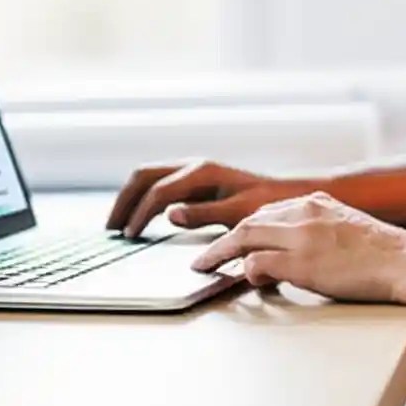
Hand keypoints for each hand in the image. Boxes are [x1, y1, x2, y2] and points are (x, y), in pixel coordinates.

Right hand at [105, 159, 322, 237]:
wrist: (296, 196)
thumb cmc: (273, 206)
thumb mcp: (240, 214)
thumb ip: (204, 214)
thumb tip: (170, 214)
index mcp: (202, 173)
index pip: (159, 193)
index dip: (141, 215)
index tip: (129, 237)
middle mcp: (196, 168)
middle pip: (144, 176)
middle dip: (124, 201)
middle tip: (109, 228)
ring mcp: (197, 173)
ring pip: (150, 177)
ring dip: (131, 198)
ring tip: (119, 223)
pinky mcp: (200, 183)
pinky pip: (162, 185)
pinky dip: (145, 198)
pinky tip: (144, 218)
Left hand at [191, 192, 405, 302]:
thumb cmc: (386, 254)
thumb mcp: (349, 228)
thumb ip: (322, 231)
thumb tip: (305, 251)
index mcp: (318, 202)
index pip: (268, 210)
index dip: (246, 227)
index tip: (233, 239)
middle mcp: (306, 212)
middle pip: (250, 220)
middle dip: (223, 238)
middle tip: (204, 255)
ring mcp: (302, 236)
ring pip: (245, 236)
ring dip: (220, 253)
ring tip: (205, 266)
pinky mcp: (302, 261)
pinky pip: (258, 263)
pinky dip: (246, 271)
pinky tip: (244, 280)